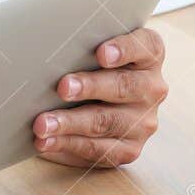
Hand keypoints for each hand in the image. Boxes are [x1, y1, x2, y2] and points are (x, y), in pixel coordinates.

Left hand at [32, 27, 167, 168]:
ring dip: (70, 123)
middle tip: (63, 88)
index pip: (147, 46)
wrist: (91, 104)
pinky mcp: (129, 149)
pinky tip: (45, 142)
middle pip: (124, 85)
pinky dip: (67, 145)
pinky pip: (98, 149)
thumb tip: (44, 44)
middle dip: (90, 87)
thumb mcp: (89, 51)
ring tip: (43, 124)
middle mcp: (151, 88)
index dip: (124, 48)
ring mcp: (143, 121)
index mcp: (148, 55)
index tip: (101, 53)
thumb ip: (81, 45)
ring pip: (107, 122)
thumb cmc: (85, 65)